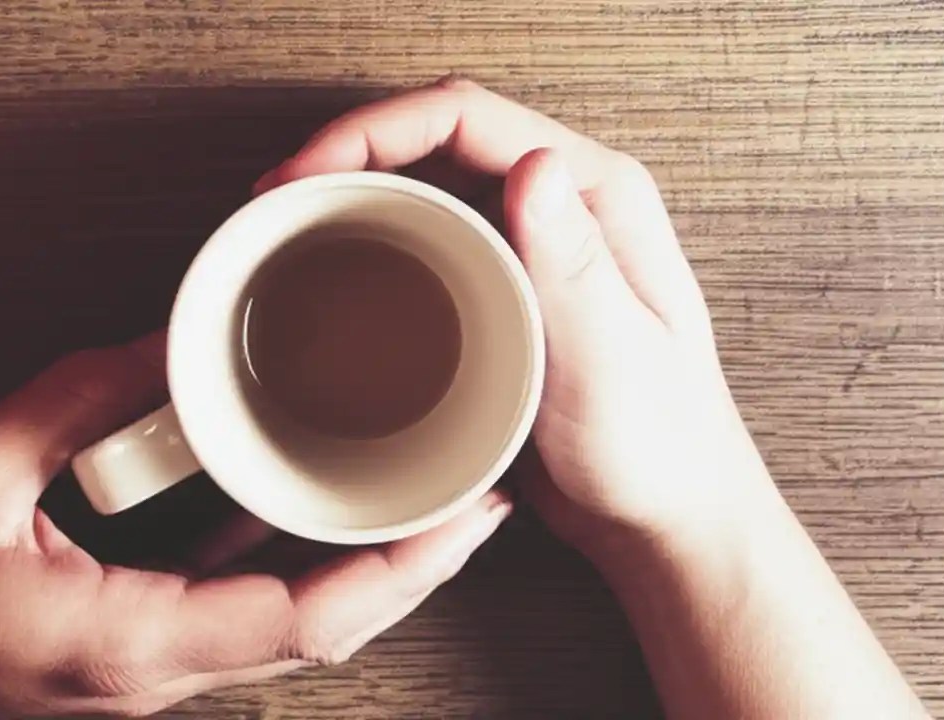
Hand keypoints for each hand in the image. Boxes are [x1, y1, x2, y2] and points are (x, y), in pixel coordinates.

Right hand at [0, 332, 510, 718]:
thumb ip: (73, 404)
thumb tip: (160, 345)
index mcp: (130, 640)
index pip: (306, 619)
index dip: (401, 570)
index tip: (465, 516)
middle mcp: (156, 668)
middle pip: (319, 627)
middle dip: (405, 565)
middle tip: (467, 491)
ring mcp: (145, 665)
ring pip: (283, 621)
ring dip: (353, 563)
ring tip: (408, 491)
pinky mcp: (124, 644)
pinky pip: (228, 603)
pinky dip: (278, 555)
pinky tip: (295, 499)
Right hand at [258, 79, 928, 719]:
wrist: (660, 517)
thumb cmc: (656, 450)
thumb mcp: (615, 362)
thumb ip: (575, 266)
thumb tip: (530, 166)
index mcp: (598, 197)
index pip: (468, 120)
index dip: (374, 128)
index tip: (306, 168)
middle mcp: (564, 206)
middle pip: (437, 138)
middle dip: (351, 151)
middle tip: (283, 196)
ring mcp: (532, 245)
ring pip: (429, 181)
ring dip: (359, 188)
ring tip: (295, 222)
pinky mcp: (506, 287)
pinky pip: (431, 235)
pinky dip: (378, 234)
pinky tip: (342, 263)